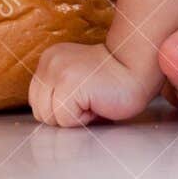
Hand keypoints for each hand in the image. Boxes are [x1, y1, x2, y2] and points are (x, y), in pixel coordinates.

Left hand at [28, 42, 155, 126]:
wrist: (140, 70)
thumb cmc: (114, 82)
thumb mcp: (76, 81)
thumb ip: (58, 90)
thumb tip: (47, 116)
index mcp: (50, 59)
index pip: (37, 99)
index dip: (60, 109)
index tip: (83, 98)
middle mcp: (50, 62)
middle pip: (39, 109)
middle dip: (64, 115)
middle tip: (89, 102)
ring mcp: (57, 71)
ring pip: (49, 116)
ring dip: (73, 118)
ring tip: (93, 102)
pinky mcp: (68, 84)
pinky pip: (64, 119)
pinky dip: (83, 119)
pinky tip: (97, 103)